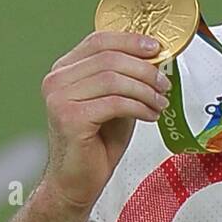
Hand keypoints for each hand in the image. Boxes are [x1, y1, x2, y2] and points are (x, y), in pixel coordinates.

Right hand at [41, 30, 170, 210]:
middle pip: (110, 58)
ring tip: (160, 103)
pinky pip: (115, 103)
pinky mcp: (70, 118)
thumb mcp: (114, 101)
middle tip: (164, 83)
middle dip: (145, 69)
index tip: (156, 48)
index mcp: (64, 70)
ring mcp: (59, 98)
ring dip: (145, 90)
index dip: (131, 41)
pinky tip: (150, 115)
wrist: (78, 181)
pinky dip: (139, 107)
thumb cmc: (96, 143)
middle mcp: (56, 80)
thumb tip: (154, 58)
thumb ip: (125, 78)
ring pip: (114, 79)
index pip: (99, 41)